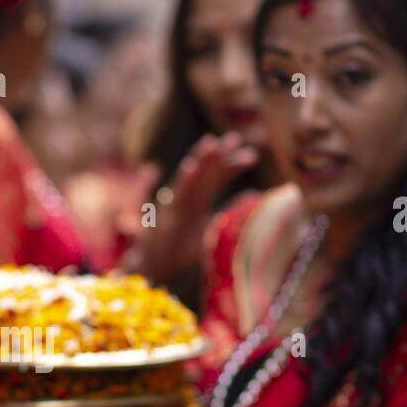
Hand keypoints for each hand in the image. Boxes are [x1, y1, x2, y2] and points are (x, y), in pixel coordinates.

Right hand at [121, 132, 258, 282]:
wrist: (154, 268)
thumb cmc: (178, 252)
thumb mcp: (208, 233)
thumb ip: (225, 215)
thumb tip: (252, 197)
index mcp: (197, 202)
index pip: (216, 179)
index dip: (232, 165)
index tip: (252, 154)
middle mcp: (186, 200)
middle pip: (205, 174)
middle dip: (219, 156)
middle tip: (236, 138)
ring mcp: (175, 206)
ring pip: (190, 179)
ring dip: (200, 161)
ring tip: (211, 143)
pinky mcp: (166, 217)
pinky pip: (175, 196)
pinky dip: (183, 181)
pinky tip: (191, 166)